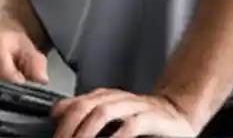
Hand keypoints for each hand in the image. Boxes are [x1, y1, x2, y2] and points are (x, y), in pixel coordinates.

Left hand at [52, 89, 199, 137]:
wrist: (178, 116)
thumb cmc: (142, 121)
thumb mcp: (111, 117)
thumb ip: (85, 113)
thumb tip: (55, 112)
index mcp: (104, 98)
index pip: (75, 104)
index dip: (62, 120)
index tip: (54, 137)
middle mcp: (117, 99)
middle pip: (85, 106)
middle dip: (70, 127)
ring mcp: (136, 106)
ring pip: (104, 111)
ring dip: (87, 131)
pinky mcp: (153, 118)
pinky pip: (132, 124)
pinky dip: (118, 136)